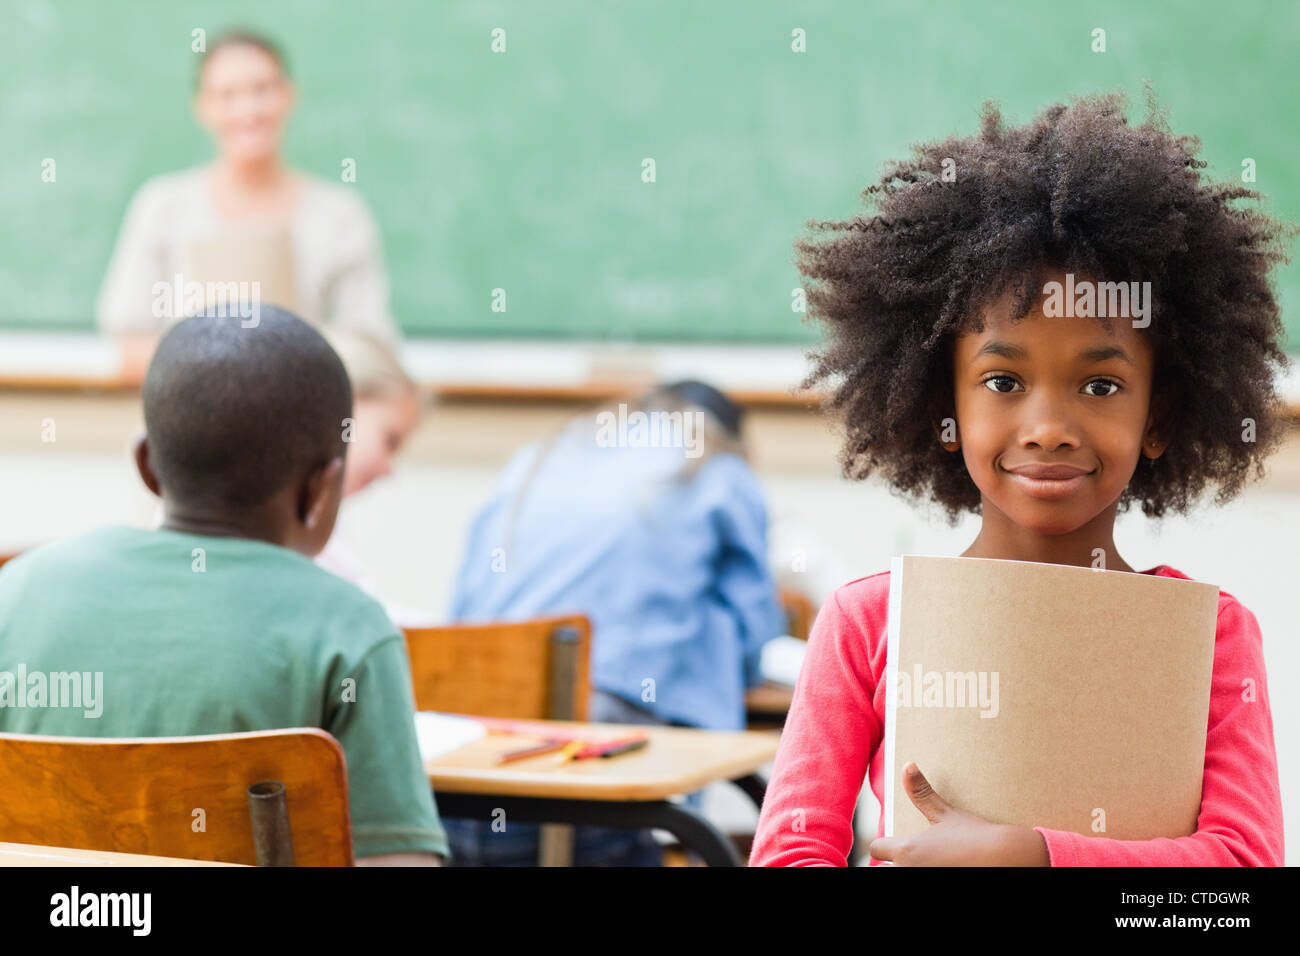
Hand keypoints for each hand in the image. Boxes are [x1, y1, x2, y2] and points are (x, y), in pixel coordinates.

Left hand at [868, 762, 1048, 865]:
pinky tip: (946, 867)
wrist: (1007, 859)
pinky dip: (929, 874)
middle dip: (901, 861)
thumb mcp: (945, 814)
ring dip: (913, 868)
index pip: (876, 848)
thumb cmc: (975, 837)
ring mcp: (923, 881)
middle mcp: (909, 871)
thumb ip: (921, 793)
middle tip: (924, 855)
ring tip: (936, 861)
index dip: (886, 844)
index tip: (898, 844)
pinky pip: (921, 882)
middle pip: (889, 867)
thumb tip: (907, 765)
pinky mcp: (933, 889)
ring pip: (903, 873)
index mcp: (907, 850)